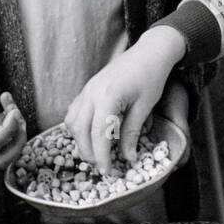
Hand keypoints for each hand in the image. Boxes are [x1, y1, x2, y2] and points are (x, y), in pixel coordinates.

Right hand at [0, 81, 25, 168]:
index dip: (8, 130)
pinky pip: (5, 141)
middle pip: (2, 160)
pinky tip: (6, 105)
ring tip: (11, 106)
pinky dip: (12, 125)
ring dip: (16, 131)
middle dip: (17, 140)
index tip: (14, 111)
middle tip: (17, 115)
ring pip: (6, 152)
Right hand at [64, 25, 186, 173]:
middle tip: (103, 166)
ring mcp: (87, 90)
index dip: (102, 156)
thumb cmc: (151, 77)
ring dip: (80, 140)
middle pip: (80, 131)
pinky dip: (78, 127)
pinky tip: (90, 134)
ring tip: (96, 152)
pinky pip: (74, 111)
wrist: (149, 51)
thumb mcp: (145, 107)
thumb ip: (132, 132)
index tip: (108, 172)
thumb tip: (127, 158)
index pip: (99, 135)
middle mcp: (91, 93)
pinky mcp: (87, 88)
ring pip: (72, 122)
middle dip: (89, 152)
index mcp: (107, 97)